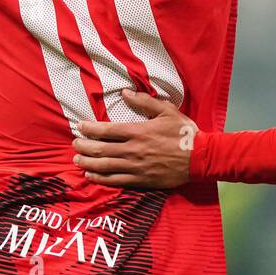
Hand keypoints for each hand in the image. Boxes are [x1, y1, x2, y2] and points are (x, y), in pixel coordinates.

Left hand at [73, 89, 198, 189]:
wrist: (201, 158)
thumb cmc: (185, 133)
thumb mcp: (167, 111)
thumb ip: (145, 101)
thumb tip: (125, 93)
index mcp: (138, 132)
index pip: (106, 130)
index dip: (89, 128)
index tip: (79, 126)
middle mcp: (133, 150)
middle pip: (101, 149)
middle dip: (84, 145)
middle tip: (74, 142)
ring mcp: (136, 167)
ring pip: (105, 166)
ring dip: (88, 162)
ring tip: (77, 158)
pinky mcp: (141, 180)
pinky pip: (116, 181)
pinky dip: (101, 178)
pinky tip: (91, 175)